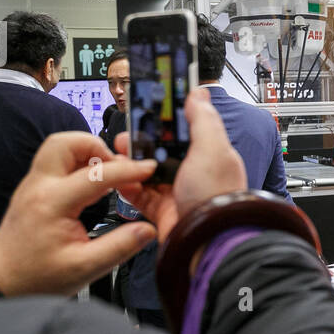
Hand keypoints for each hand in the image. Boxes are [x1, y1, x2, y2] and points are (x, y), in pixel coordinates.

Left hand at [0, 132, 159, 296]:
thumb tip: (146, 230)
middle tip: (118, 165)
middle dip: (97, 145)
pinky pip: (56, 161)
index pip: (96, 174)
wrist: (2, 280)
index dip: (127, 170)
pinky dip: (78, 162)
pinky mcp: (34, 187)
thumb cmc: (36, 277)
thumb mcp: (85, 269)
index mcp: (52, 204)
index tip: (148, 169)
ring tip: (107, 172)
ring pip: (58, 147)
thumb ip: (119, 247)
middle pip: (65, 142)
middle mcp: (39, 187)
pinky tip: (93, 182)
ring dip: (86, 151)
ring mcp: (33, 184)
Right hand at [115, 87, 246, 240]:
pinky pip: (140, 196)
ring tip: (116, 156)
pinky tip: (118, 179)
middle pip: (161, 150)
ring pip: (147, 172)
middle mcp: (193, 173)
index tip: (146, 110)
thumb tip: (199, 93)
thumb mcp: (213, 148)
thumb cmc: (216, 196)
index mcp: (208, 154)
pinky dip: (128, 187)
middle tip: (125, 137)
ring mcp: (177, 193)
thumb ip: (203, 119)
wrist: (208, 241)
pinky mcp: (163, 212)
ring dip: (130, 163)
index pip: (183, 130)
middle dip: (140, 142)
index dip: (164, 120)